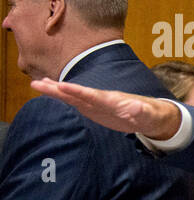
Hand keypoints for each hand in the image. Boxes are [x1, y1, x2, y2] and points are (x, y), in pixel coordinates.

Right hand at [30, 78, 181, 140]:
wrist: (151, 115)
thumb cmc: (151, 115)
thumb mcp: (149, 115)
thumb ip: (142, 112)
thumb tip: (137, 108)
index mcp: (113, 100)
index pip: (93, 95)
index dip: (78, 92)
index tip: (62, 87)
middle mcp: (101, 98)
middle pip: (77, 93)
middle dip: (58, 89)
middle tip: (37, 83)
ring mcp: (96, 103)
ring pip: (73, 96)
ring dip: (55, 91)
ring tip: (36, 84)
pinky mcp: (94, 109)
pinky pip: (75, 102)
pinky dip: (62, 97)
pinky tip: (51, 91)